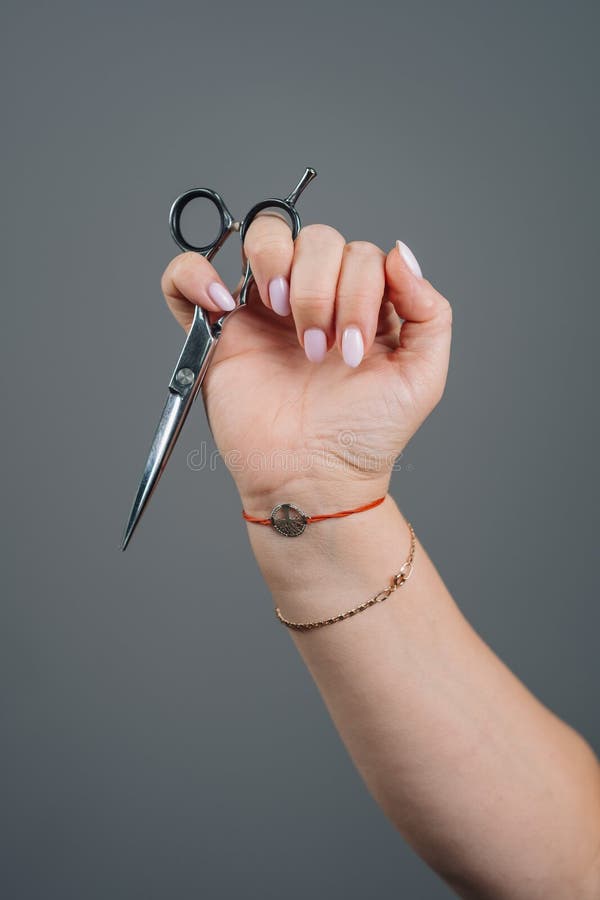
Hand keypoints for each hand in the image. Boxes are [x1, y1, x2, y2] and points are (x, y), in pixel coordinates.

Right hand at [161, 215, 451, 510]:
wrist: (311, 478)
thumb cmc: (362, 437)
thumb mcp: (421, 376)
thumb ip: (430, 311)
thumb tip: (400, 252)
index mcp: (357, 304)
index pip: (360, 253)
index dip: (359, 291)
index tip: (351, 352)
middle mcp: (311, 299)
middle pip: (315, 239)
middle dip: (321, 290)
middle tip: (318, 350)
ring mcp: (261, 311)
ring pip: (263, 238)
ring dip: (276, 265)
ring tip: (281, 316)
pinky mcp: (216, 331)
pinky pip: (184, 276)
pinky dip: (195, 273)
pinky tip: (223, 305)